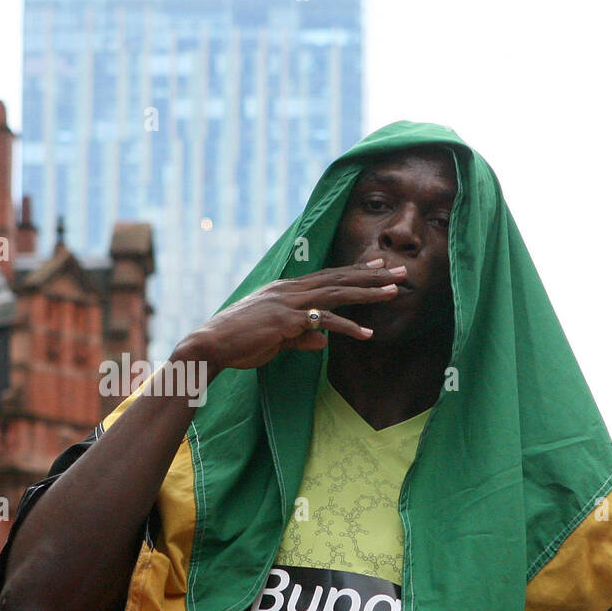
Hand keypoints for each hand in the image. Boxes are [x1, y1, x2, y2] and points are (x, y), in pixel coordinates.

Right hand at [173, 259, 407, 379]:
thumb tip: (322, 342)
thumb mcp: (275, 340)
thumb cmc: (239, 342)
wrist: (211, 345)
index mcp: (285, 289)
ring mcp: (288, 302)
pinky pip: (323, 321)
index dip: (355, 271)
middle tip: (400, 270)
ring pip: (337, 293)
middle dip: (371, 274)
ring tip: (395, 291)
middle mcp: (289, 289)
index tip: (379, 265)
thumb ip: (300, 338)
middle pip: (338, 278)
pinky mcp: (286, 320)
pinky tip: (367, 333)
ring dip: (368, 292)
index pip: (327, 276)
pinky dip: (347, 327)